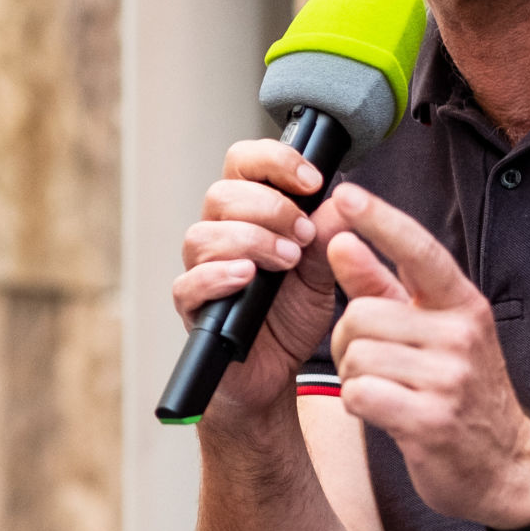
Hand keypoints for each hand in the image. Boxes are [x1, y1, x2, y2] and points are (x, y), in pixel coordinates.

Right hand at [173, 140, 359, 422]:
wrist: (277, 370)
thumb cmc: (291, 315)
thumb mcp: (322, 272)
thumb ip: (328, 236)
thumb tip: (340, 199)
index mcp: (248, 212)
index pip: (244, 163)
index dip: (275, 161)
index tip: (312, 181)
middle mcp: (218, 233)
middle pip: (221, 194)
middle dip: (269, 208)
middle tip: (304, 235)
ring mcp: (201, 269)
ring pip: (202, 235)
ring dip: (250, 241)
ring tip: (287, 261)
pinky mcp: (192, 307)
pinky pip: (189, 283)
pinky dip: (218, 275)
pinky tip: (247, 277)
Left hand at [326, 182, 529, 527]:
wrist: (509, 467)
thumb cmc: (466, 394)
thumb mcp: (435, 332)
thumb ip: (384, 287)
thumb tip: (342, 240)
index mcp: (462, 305)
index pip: (419, 251)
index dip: (380, 220)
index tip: (346, 193)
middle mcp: (460, 335)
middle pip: (360, 315)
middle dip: (349, 342)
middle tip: (373, 364)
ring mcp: (449, 379)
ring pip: (355, 356)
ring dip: (354, 376)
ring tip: (387, 390)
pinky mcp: (430, 421)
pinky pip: (359, 394)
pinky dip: (359, 404)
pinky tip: (385, 413)